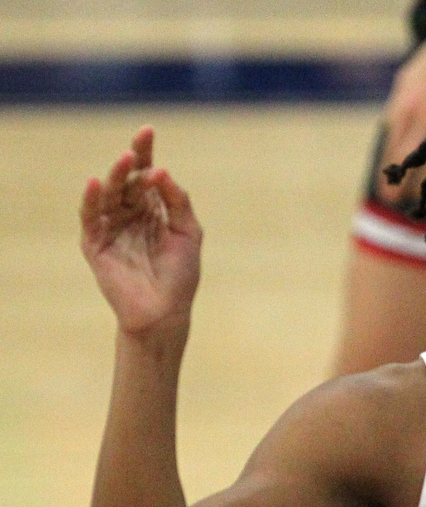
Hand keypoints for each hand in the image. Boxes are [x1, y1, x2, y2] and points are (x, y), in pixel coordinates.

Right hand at [80, 127, 201, 336]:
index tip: (148, 130)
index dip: (145, 152)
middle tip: (137, 148)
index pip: (146, 173)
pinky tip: (96, 183)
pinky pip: (90, 215)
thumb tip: (163, 171)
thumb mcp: (188, 234)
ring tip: (125, 160)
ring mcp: (111, 225)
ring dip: (115, 175)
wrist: (165, 312)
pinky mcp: (95, 241)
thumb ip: (178, 202)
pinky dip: (91, 198)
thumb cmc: (180, 275)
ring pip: (109, 193)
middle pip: (126, 179)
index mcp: (152, 208)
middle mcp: (129, 212)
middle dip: (131, 162)